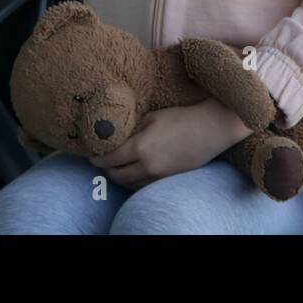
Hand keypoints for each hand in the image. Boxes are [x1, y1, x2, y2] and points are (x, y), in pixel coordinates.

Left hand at [87, 98, 254, 190]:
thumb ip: (131, 131)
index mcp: (140, 147)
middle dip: (105, 169)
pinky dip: (134, 180)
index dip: (97, 158)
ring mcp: (158, 175)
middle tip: (100, 160)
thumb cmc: (181, 117)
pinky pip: (143, 185)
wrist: (211, 129)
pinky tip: (133, 170)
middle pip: (116, 175)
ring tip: (115, 166)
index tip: (91, 154)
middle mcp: (147, 165)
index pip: (108, 159)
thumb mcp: (151, 118)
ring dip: (119, 176)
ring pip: (129, 184)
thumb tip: (114, 138)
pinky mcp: (167, 179)